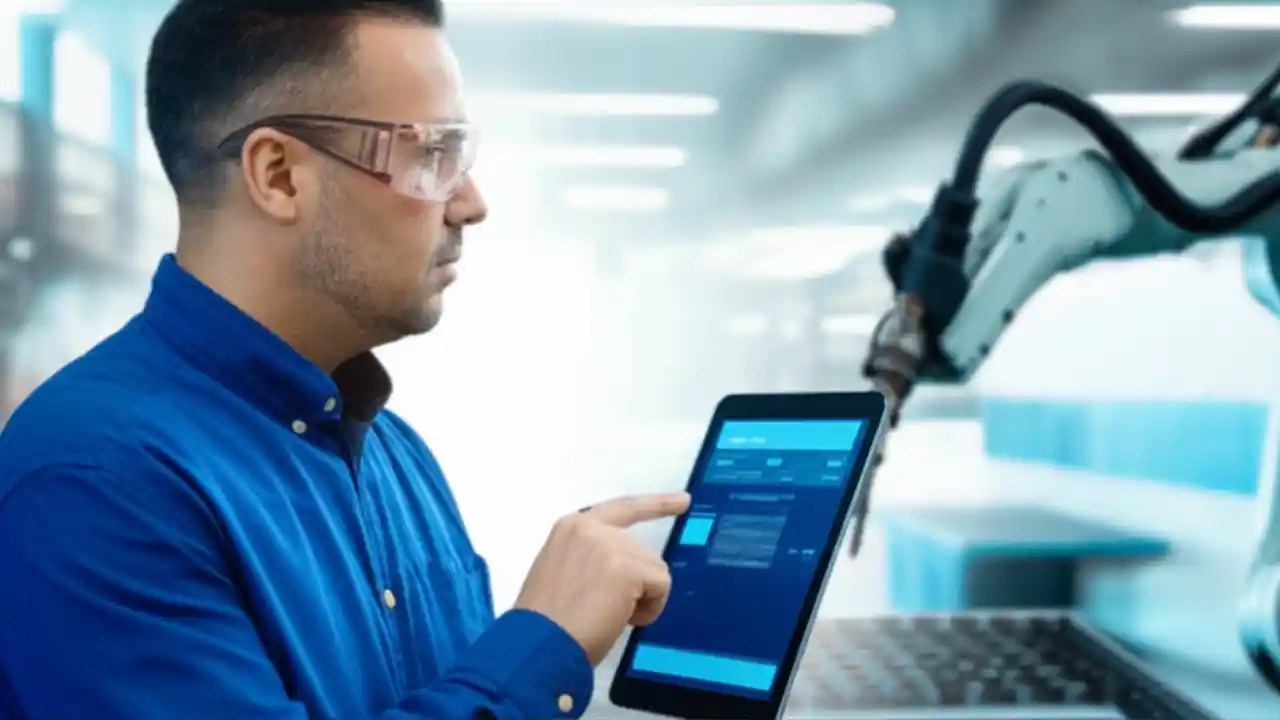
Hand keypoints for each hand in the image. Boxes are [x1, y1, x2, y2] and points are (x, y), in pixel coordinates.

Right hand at [513, 492, 690, 665]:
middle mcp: (591, 528)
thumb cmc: (546, 621)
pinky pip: (661, 586)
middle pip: (640, 551)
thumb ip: (588, 560)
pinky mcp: (629, 567)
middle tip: (609, 611)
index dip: (655, 505)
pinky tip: (623, 619)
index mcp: (571, 528)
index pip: (622, 508)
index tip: (683, 500)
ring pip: (654, 569)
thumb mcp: (561, 572)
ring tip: (609, 616)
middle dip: (636, 582)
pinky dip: (650, 609)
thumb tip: (618, 575)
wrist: (540, 642)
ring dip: (641, 598)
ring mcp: (611, 545)